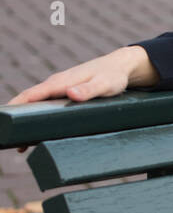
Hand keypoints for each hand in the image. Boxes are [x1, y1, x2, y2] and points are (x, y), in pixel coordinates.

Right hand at [4, 47, 157, 150]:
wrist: (121, 67)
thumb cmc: (113, 76)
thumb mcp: (105, 85)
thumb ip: (89, 90)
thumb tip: (70, 94)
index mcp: (60, 82)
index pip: (32, 94)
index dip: (15, 106)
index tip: (4, 120)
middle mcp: (56, 85)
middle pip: (29, 101)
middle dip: (15, 117)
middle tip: (8, 138)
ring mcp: (59, 89)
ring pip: (36, 105)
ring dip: (26, 121)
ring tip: (20, 145)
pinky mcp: (64, 94)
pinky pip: (45, 106)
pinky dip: (37, 117)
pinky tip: (36, 133)